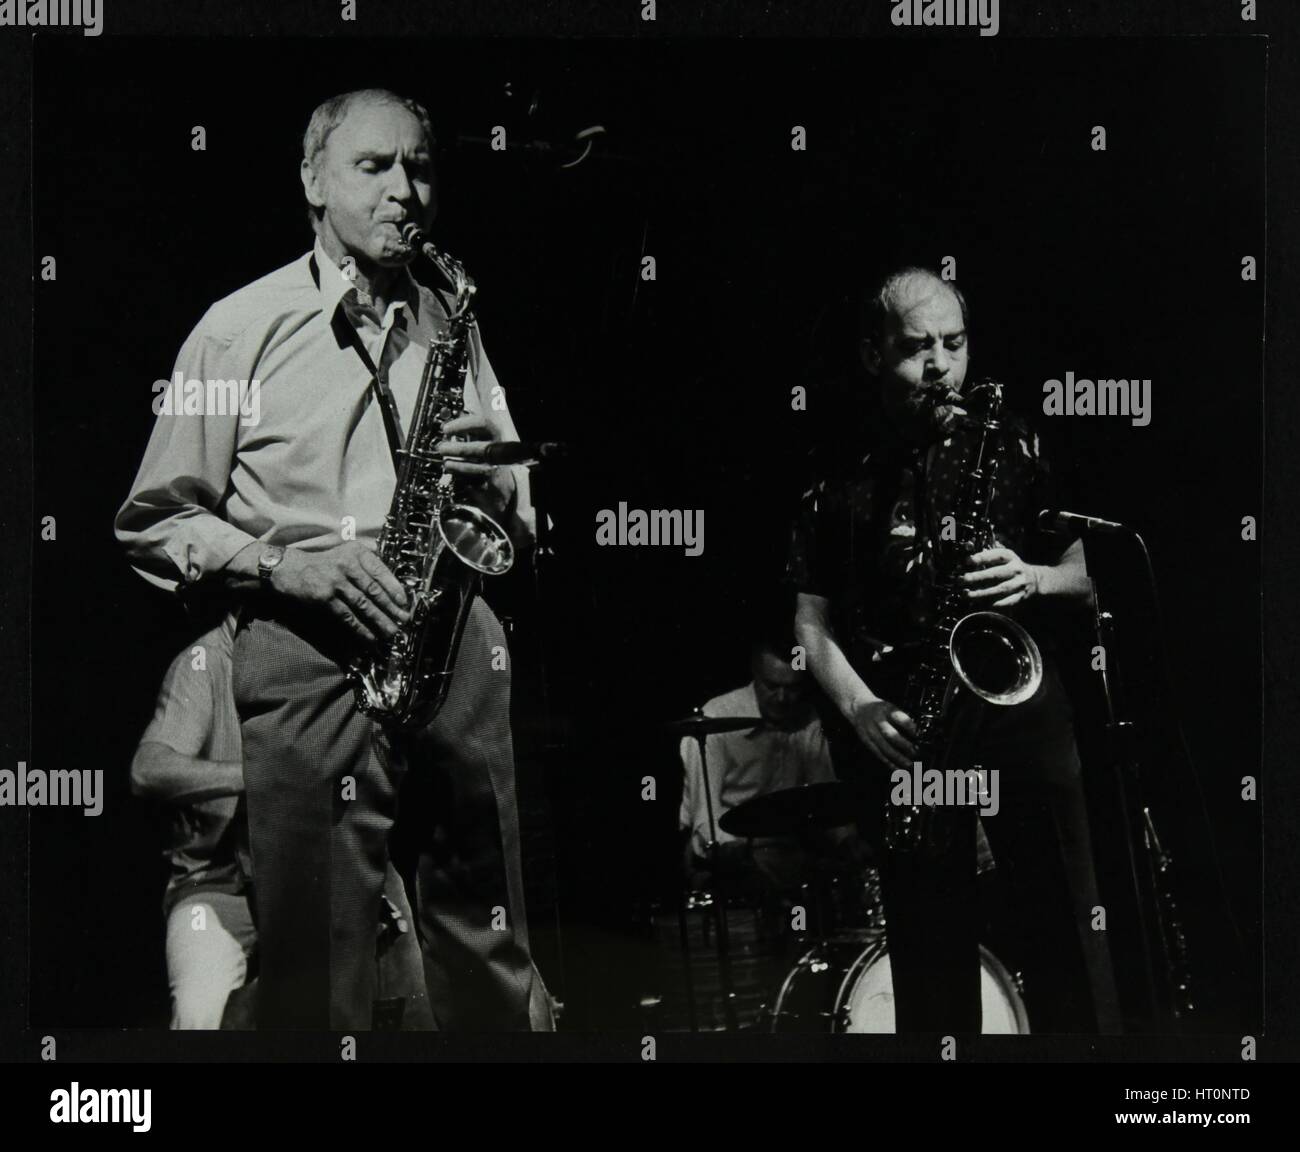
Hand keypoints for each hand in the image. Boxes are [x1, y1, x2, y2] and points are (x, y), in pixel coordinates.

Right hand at [270, 541, 410, 648]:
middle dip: (391, 608)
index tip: (404, 603)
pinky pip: (347, 616)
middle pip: (374, 590)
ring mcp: (336, 582)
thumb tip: (392, 592)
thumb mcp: (346, 556)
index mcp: (357, 553)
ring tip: (391, 633)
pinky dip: (360, 629)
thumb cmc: (323, 565)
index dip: (395, 589)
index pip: (381, 572)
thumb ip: (366, 568)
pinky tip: (370, 638)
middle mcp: (348, 565)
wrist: (289, 569)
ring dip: (379, 621)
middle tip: (403, 621)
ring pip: (363, 605)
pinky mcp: (325, 598)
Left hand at [434, 414, 514, 519]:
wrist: (502, 484)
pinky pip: (471, 483)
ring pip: (474, 468)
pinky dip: (459, 479)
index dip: (463, 425)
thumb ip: (465, 431)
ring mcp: (493, 469)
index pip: (483, 424)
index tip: (446, 429)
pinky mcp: (488, 485)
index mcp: (494, 435)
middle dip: (456, 448)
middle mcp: (497, 451)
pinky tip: (453, 475)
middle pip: (478, 448)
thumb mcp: (480, 438)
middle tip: (441, 448)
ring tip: (446, 463)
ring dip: (456, 465)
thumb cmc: (487, 456)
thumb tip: (443, 424)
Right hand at [848, 695, 916, 770]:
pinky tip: (898, 769)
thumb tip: (919, 734)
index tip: (919, 735)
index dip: (909, 726)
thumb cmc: (880, 709)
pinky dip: (889, 763)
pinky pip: (878, 754)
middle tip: (915, 752)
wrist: (857, 707)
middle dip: (904, 745)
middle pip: (890, 734)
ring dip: (897, 758)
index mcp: (885, 710)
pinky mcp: (867, 742)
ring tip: (909, 764)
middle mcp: (877, 721)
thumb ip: (903, 719)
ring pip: (884, 747)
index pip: (898, 718)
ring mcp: (870, 732)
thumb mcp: (891, 707)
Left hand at [961, 545, 1040, 607]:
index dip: (982, 558)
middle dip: (977, 577)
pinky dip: (992, 604)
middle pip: (996, 574)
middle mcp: (1016, 570)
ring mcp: (1018, 584)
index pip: (996, 556)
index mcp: (1011, 557)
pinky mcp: (1019, 597)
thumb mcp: (1004, 556)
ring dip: (981, 593)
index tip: (967, 561)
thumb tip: (968, 547)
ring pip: (999, 589)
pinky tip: (979, 605)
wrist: (1035, 580)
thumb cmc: (1011, 566)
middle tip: (962, 579)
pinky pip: (1005, 602)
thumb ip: (988, 553)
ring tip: (966, 594)